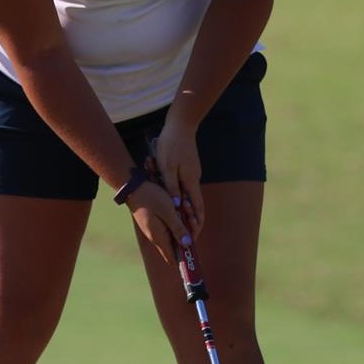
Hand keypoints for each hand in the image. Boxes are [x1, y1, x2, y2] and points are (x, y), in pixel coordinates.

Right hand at [125, 181, 187, 263]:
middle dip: (187, 236)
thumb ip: (178, 228)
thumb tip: (187, 244)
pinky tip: (179, 206)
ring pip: (174, 234)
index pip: (173, 258)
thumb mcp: (168, 211)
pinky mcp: (154, 222)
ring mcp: (154, 230)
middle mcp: (156, 237)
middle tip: (191, 219)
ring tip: (185, 207)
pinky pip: (169, 226)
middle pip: (176, 246)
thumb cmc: (151, 198)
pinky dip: (177, 219)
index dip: (184, 259)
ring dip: (183, 224)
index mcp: (159, 237)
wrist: (133, 186)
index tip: (193, 254)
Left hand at [149, 120, 203, 235]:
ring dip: (187, 211)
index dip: (195, 225)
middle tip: (187, 237)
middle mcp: (194, 179)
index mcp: (190, 181)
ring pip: (190, 197)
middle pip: (196, 206)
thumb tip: (178, 207)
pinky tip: (177, 204)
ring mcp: (192, 173)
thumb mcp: (167, 166)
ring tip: (181, 226)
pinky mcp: (188, 168)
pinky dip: (184, 199)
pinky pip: (187, 188)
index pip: (197, 209)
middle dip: (193, 222)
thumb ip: (172, 187)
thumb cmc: (171, 144)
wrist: (180, 124)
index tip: (192, 239)